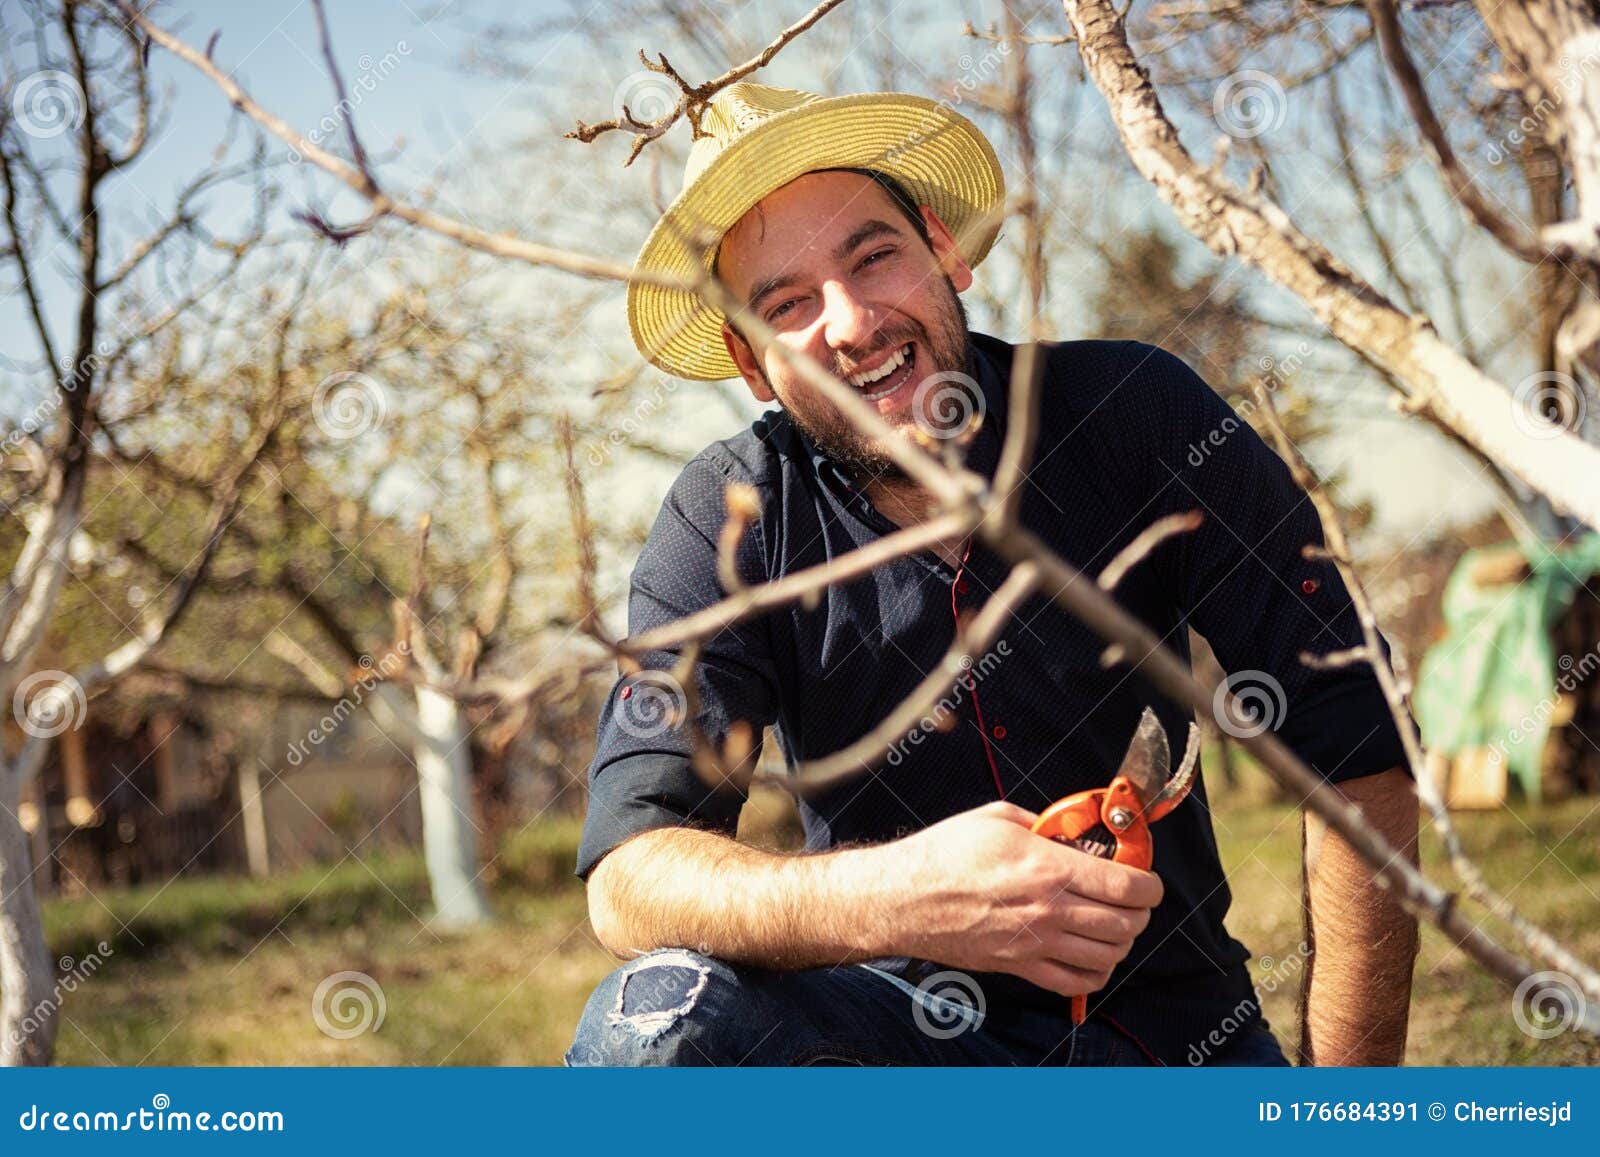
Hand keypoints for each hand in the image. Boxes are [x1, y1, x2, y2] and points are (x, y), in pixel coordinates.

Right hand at [870, 800, 1163, 998]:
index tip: (1147, 879)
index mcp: (1048, 866)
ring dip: (1121, 941)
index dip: (1149, 884)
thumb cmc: (943, 854)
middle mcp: (1049, 908)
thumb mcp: (997, 818)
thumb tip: (1073, 829)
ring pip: (1109, 955)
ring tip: (1113, 924)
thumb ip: (1044, 823)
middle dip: (1140, 911)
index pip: (1127, 885)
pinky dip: (1097, 973)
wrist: (904, 898)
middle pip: (1127, 923)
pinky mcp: (1020, 966)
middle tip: (1133, 899)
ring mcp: (1036, 942)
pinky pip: (1077, 982)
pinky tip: (1092, 955)